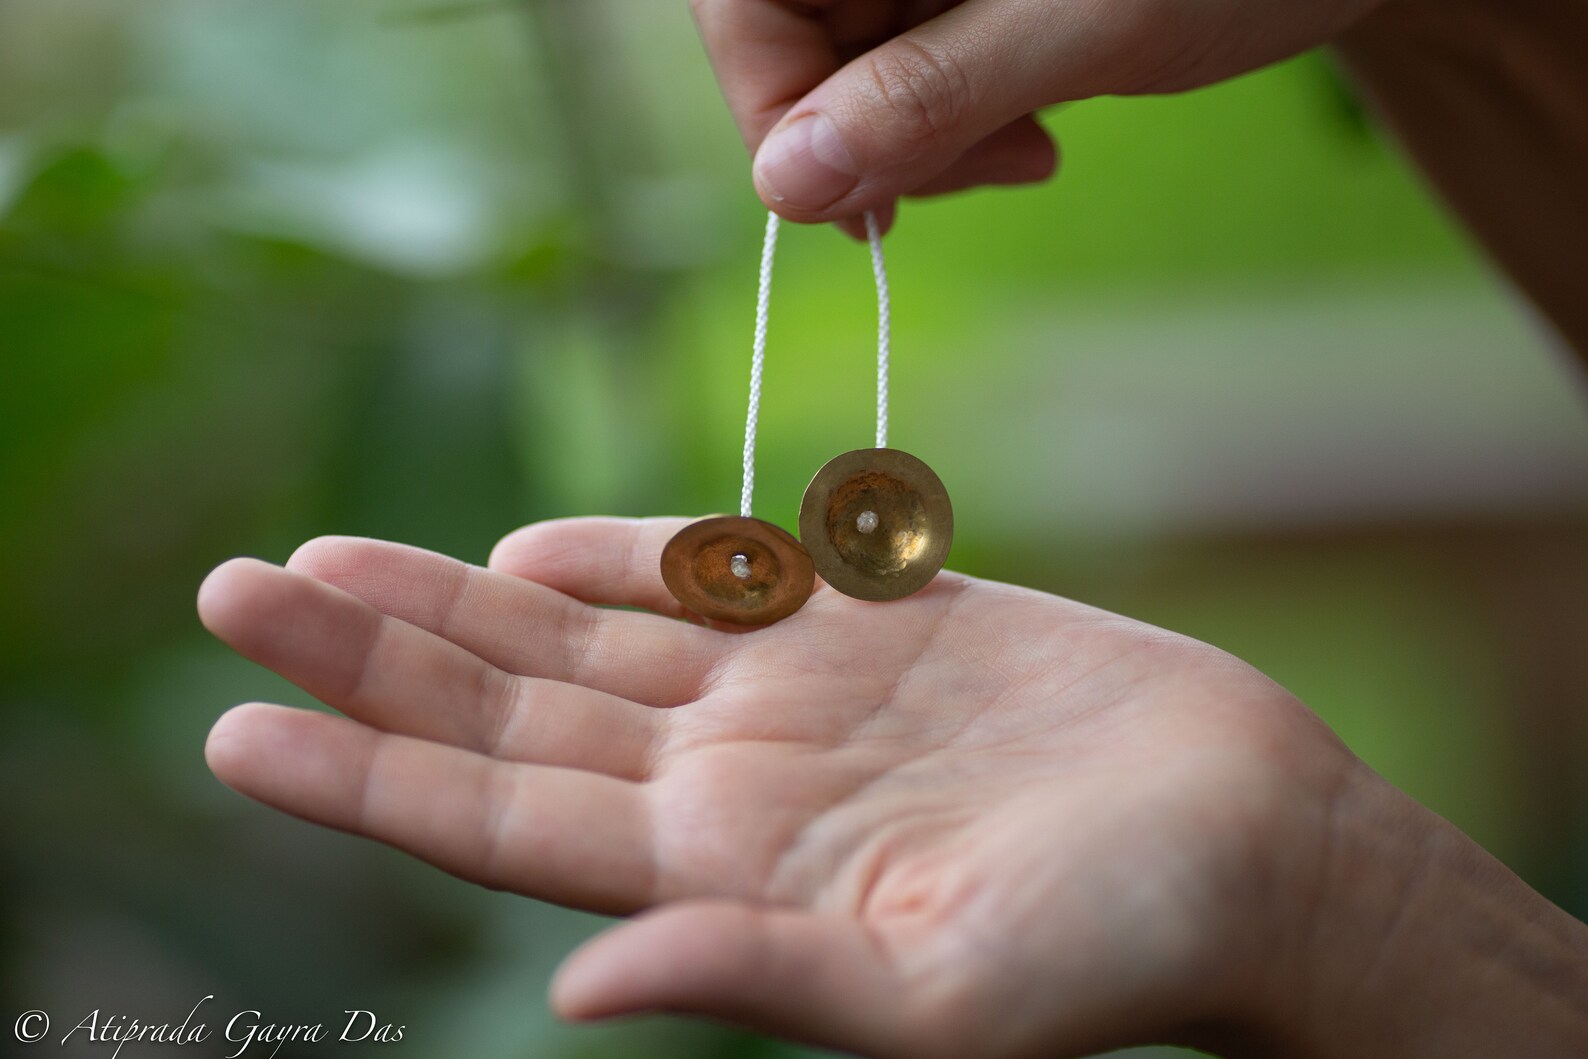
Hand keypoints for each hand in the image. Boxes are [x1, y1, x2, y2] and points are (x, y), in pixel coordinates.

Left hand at [199, 518, 1587, 1056]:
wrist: (1253, 841)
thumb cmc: (1120, 944)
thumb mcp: (939, 996)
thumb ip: (755, 978)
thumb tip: (576, 992)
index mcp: (724, 876)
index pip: (498, 827)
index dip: (365, 780)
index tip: (234, 732)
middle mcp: (729, 783)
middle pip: (509, 714)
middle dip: (370, 661)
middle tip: (232, 591)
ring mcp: (791, 697)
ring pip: (583, 635)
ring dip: (456, 599)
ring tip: (328, 562)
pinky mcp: (869, 623)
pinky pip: (715, 580)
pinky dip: (620, 556)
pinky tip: (530, 545)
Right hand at [692, 0, 1382, 225]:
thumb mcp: (1085, 24)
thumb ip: (932, 96)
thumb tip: (789, 181)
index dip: (771, 102)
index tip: (845, 199)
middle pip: (787, 37)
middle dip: (857, 135)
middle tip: (967, 181)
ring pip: (843, 70)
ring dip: (911, 142)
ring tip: (1025, 150)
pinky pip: (903, 74)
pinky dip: (950, 127)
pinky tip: (1026, 130)